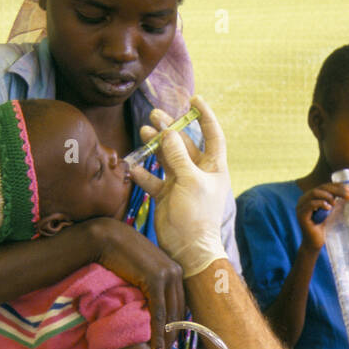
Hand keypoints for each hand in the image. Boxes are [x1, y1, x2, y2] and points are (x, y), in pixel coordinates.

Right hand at [86, 218, 184, 348]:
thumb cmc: (119, 255)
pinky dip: (157, 333)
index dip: (175, 327)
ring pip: (170, 316)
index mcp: (175, 272)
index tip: (169, 345)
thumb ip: (150, 285)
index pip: (179, 306)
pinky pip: (159, 313)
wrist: (106, 237)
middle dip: (173, 337)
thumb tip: (149, 305)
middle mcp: (176, 273)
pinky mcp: (155, 280)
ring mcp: (168, 275)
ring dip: (166, 340)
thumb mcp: (141, 272)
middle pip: (178, 313)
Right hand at [129, 95, 229, 277]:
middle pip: (184, 143)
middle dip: (170, 128)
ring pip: (166, 157)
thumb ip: (178, 156)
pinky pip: (153, 179)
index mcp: (213, 167)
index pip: (212, 135)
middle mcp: (198, 172)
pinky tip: (134, 167)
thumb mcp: (191, 181)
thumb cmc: (197, 215)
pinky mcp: (166, 195)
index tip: (194, 99)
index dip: (205, 116)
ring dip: (155, 145)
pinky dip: (144, 172)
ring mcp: (181, 183)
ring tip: (143, 132)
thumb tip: (167, 133)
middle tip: (154, 115)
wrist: (188, 248)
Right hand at [295, 182, 348, 250]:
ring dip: (328, 196)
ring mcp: (301, 206)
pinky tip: (329, 208)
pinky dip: (321, 204)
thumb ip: (337, 202)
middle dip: (337, 190)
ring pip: (314, 193)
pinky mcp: (301, 215)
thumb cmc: (324, 228)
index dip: (338, 186)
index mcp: (312, 196)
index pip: (325, 186)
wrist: (315, 243)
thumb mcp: (333, 212)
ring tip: (335, 203)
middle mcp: (304, 199)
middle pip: (321, 187)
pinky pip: (310, 204)